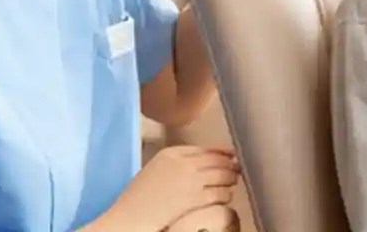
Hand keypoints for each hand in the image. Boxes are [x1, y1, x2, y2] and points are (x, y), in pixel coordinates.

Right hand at [94, 146, 239, 231]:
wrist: (130, 217)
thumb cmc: (139, 198)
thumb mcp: (156, 170)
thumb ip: (178, 162)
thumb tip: (206, 162)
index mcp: (172, 153)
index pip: (206, 149)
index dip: (222, 152)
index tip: (231, 156)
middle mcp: (183, 163)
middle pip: (218, 160)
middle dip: (230, 165)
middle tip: (237, 170)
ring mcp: (191, 180)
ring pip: (223, 176)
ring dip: (230, 180)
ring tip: (230, 185)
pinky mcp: (195, 199)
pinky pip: (220, 194)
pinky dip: (225, 196)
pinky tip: (224, 198)